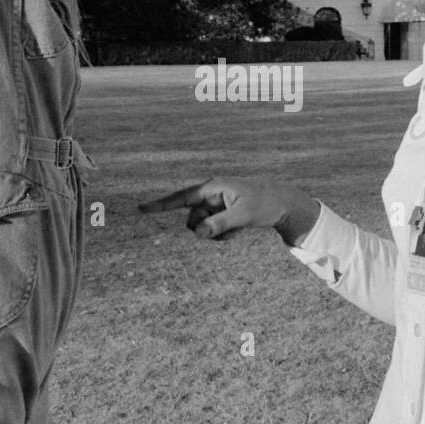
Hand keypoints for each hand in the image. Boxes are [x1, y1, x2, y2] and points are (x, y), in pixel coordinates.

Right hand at [138, 178, 319, 243]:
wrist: (284, 205)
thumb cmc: (265, 205)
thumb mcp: (243, 215)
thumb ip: (219, 224)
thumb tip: (198, 233)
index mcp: (214, 188)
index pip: (182, 197)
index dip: (160, 204)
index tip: (140, 209)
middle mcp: (212, 195)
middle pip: (192, 219)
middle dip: (204, 230)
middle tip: (227, 230)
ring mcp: (217, 206)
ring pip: (202, 227)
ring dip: (214, 235)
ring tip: (236, 231)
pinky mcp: (223, 215)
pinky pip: (213, 231)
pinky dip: (222, 235)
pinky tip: (238, 231)